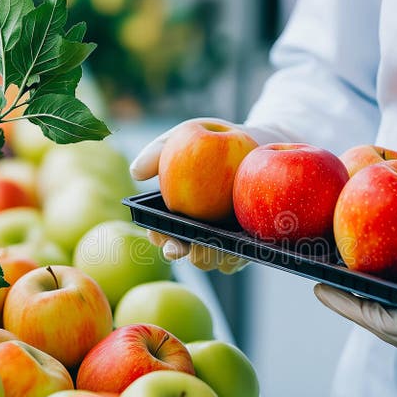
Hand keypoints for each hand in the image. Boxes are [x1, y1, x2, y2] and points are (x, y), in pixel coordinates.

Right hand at [130, 118, 291, 274]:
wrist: (261, 140)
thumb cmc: (216, 137)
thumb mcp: (186, 134)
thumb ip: (158, 150)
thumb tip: (135, 172)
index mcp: (179, 215)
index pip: (162, 233)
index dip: (158, 236)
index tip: (158, 232)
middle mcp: (202, 233)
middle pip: (188, 253)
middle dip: (183, 253)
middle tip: (182, 247)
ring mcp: (227, 240)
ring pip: (217, 262)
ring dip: (213, 258)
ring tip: (212, 247)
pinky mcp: (251, 242)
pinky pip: (245, 255)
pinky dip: (243, 252)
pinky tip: (242, 244)